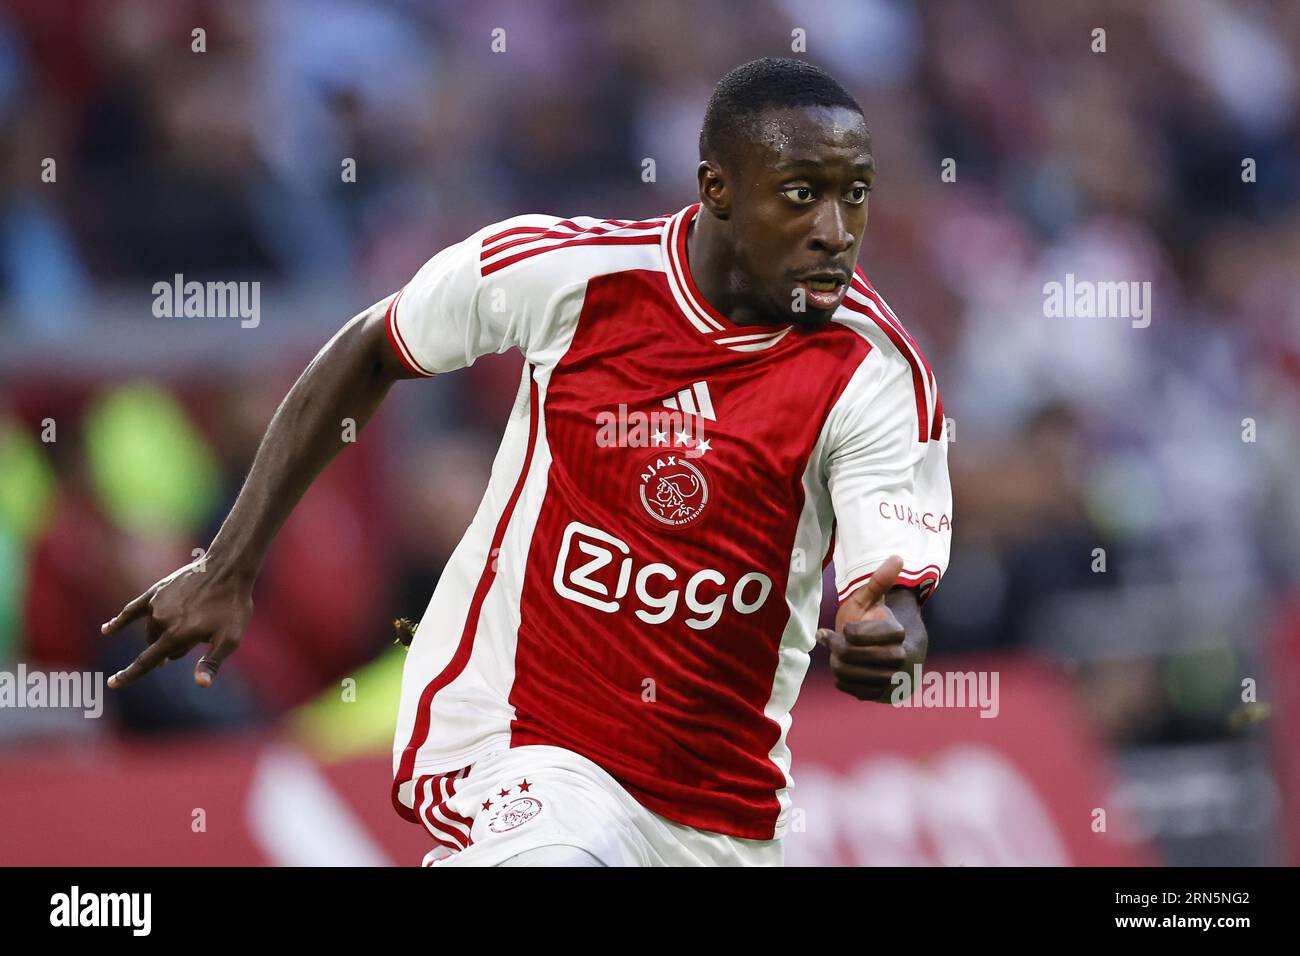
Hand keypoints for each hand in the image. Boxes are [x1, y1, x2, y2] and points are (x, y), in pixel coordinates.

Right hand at [101, 559, 253, 688]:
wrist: (228, 568)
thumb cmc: (232, 606)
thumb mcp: (230, 638)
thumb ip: (212, 662)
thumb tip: (201, 684)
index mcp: (176, 635)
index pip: (146, 661)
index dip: (129, 675)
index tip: (112, 683)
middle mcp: (161, 620)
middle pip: (157, 646)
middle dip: (172, 650)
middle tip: (197, 639)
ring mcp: (157, 604)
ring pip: (152, 629)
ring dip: (164, 634)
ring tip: (191, 624)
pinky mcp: (157, 591)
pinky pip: (133, 609)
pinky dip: (120, 620)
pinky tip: (106, 630)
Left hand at [815, 554, 912, 701]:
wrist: (888, 652)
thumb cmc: (873, 622)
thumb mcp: (871, 600)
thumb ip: (879, 582)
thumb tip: (897, 557)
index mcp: (898, 633)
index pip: (857, 635)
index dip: (847, 632)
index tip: (846, 629)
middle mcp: (900, 659)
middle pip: (850, 656)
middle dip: (836, 648)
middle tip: (832, 641)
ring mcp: (892, 680)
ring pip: (847, 673)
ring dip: (836, 662)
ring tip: (837, 654)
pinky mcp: (882, 696)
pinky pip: (849, 688)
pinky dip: (841, 677)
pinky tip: (845, 667)